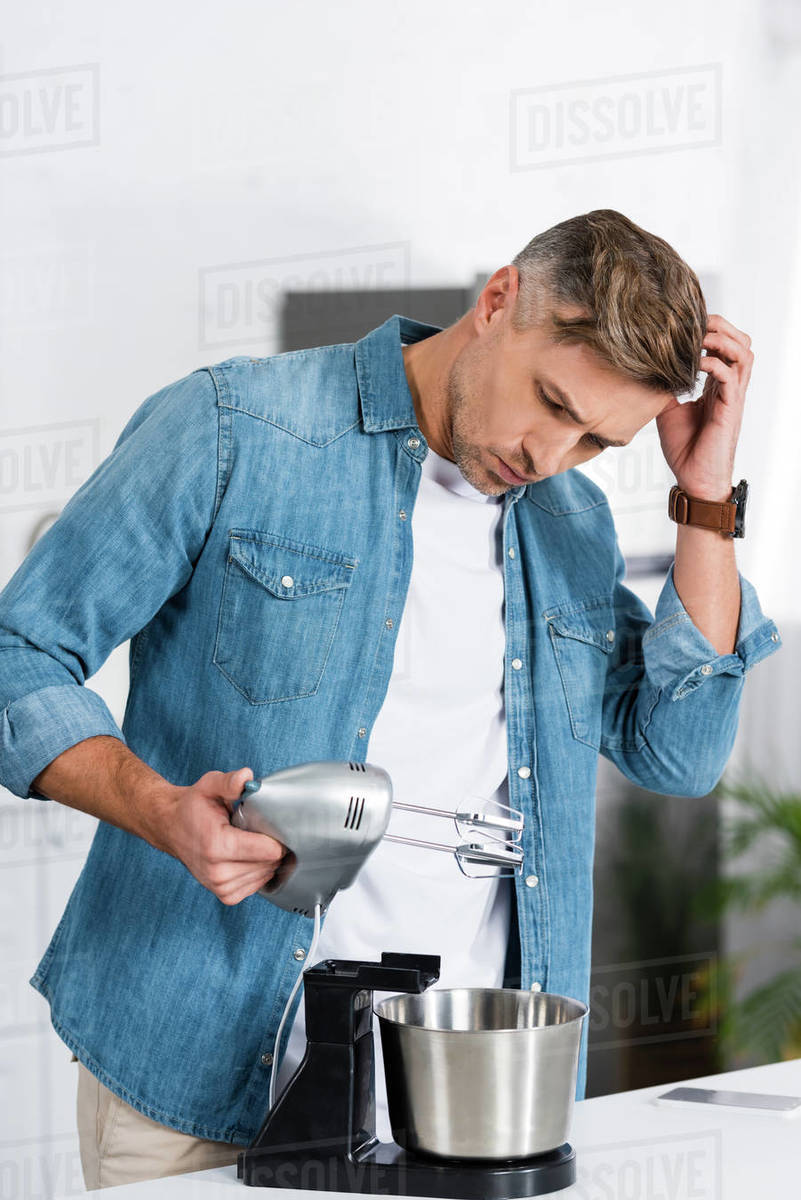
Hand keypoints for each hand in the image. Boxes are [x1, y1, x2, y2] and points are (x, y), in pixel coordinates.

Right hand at [151, 766, 285, 905]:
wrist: (170, 827)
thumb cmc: (192, 806)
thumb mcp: (209, 785)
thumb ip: (229, 781)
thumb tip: (247, 776)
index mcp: (217, 845)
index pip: (268, 851)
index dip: (277, 835)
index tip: (271, 824)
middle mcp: (217, 871)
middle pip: (270, 864)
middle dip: (271, 846)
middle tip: (257, 830)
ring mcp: (220, 886)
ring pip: (265, 875)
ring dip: (265, 860)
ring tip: (249, 842)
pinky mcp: (224, 895)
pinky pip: (256, 885)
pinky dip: (258, 871)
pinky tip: (248, 856)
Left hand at [655, 313, 753, 500]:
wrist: (692, 479)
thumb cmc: (685, 449)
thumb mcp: (667, 411)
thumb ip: (664, 388)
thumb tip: (647, 370)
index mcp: (717, 387)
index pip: (725, 347)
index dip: (712, 330)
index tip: (688, 325)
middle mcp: (729, 388)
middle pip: (742, 343)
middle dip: (722, 326)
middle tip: (697, 323)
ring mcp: (732, 398)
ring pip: (744, 354)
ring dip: (722, 340)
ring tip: (699, 337)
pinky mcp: (729, 410)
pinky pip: (730, 377)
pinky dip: (713, 363)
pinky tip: (694, 363)